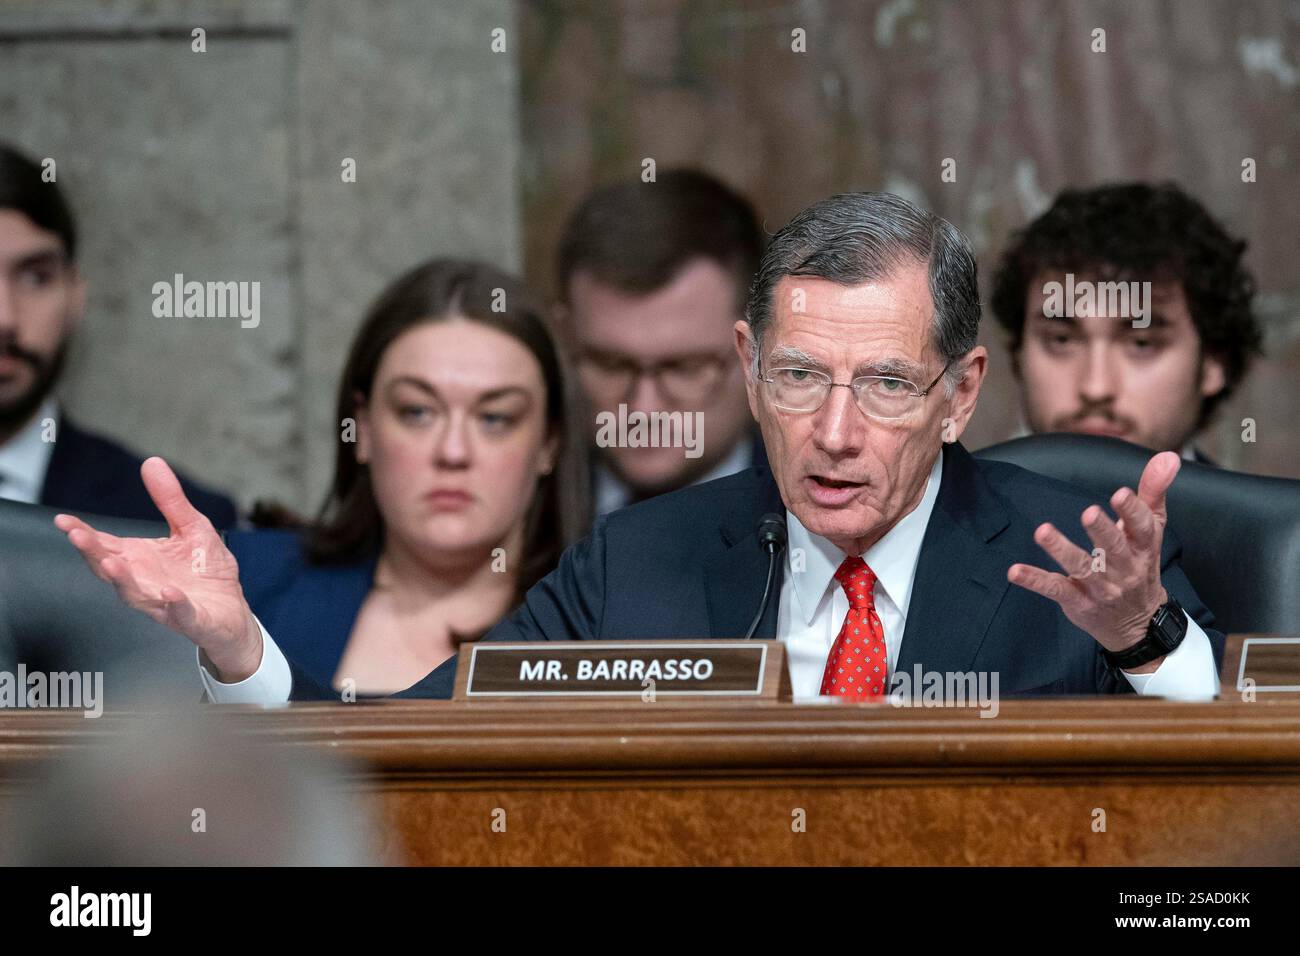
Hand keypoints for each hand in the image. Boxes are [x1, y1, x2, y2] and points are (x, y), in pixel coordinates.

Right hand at [54, 457, 261, 681]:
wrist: (232, 611)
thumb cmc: (206, 571)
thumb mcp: (191, 527)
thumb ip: (170, 500)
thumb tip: (151, 462)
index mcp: (140, 560)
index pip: (105, 546)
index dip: (83, 534)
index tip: (63, 521)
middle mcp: (144, 582)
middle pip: (111, 569)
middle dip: (93, 553)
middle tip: (77, 535)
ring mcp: (165, 603)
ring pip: (136, 594)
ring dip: (122, 579)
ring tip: (111, 563)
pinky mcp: (191, 619)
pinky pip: (180, 613)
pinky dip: (173, 604)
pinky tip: (170, 593)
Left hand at [1007, 451, 1179, 672]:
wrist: (1139, 623)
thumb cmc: (1140, 564)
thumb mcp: (1150, 530)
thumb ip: (1153, 492)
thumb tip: (1167, 457)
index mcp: (1143, 547)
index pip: (1143, 528)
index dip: (1132, 511)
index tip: (1121, 493)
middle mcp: (1124, 568)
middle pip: (1113, 548)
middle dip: (1101, 531)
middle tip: (1088, 512)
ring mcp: (1100, 587)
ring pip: (1082, 568)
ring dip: (1061, 550)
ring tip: (1043, 531)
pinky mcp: (1077, 601)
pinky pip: (1056, 589)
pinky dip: (1035, 581)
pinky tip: (1015, 572)